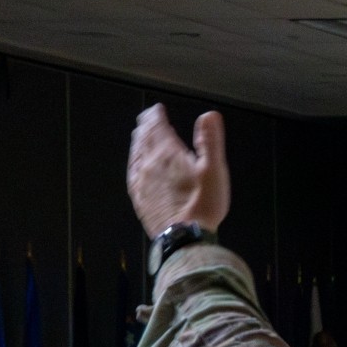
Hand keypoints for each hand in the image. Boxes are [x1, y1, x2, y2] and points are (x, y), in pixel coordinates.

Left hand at [128, 104, 229, 237]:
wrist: (184, 237)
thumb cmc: (203, 204)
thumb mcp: (214, 169)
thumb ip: (210, 140)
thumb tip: (209, 116)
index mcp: (168, 154)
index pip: (157, 127)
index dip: (156, 116)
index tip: (156, 109)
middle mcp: (149, 164)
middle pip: (144, 139)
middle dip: (146, 126)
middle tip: (147, 118)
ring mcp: (141, 181)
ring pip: (136, 154)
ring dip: (138, 142)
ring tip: (140, 136)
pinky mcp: (139, 197)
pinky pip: (132, 173)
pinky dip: (134, 161)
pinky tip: (136, 164)